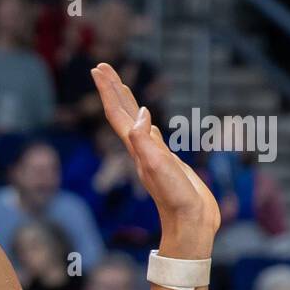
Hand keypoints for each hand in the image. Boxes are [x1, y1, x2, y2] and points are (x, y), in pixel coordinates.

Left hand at [91, 63, 219, 257]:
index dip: (108, 91)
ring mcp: (152, 155)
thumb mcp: (159, 168)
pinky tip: (147, 118)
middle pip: (122, 113)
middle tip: (102, 66)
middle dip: (112, 89)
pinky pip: (153, 134)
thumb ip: (146, 143)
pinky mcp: (166, 161)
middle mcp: (140, 149)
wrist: (190, 223)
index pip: (117, 114)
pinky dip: (147, 121)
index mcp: (136, 149)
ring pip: (136, 121)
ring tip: (120, 84)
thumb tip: (140, 116)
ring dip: (126, 102)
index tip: (98, 69)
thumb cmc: (176, 199)